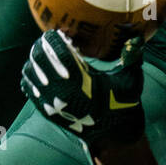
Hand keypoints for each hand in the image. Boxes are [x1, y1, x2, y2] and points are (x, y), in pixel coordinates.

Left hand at [20, 32, 145, 148]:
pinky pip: (28, 87)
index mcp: (81, 82)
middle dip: (41, 45)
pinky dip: (30, 75)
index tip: (57, 31)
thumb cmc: (121, 103)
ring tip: (44, 53)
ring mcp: (50, 102)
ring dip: (34, 59)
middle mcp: (62, 92)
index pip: (58, 53)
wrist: (110, 132)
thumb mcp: (131, 81)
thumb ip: (132, 58)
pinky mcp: (45, 110)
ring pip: (29, 72)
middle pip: (38, 59)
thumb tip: (138, 37)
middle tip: (48, 40)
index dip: (54, 38)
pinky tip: (39, 70)